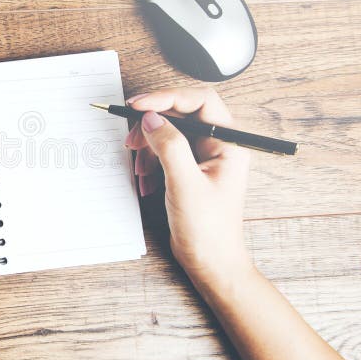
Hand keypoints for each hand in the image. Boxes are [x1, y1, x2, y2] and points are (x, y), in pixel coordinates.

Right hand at [124, 88, 251, 285]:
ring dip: (148, 147)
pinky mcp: (190, 170)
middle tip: (131, 138)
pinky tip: (145, 181)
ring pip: (169, 133)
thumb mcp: (186, 184)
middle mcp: (219, 145)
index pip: (199, 101)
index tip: (139, 106)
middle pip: (181, 115)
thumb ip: (170, 146)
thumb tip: (152, 118)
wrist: (210, 262)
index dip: (167, 98)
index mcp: (229, 142)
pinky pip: (165, 152)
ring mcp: (204, 157)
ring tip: (139, 168)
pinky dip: (150, 163)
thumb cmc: (209, 229)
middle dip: (153, 126)